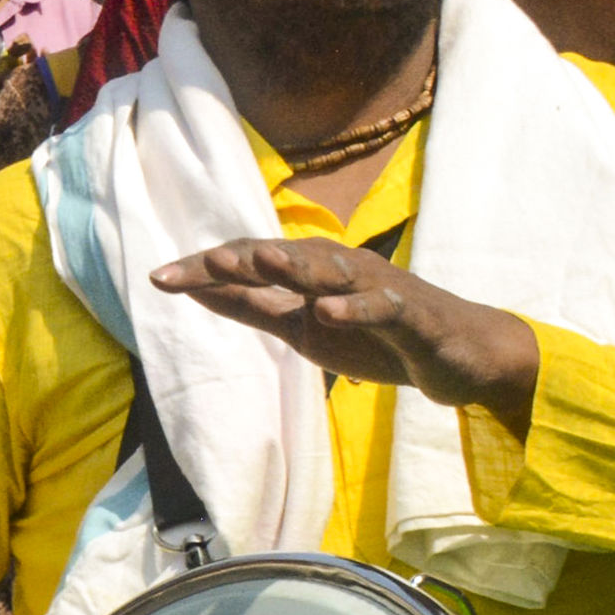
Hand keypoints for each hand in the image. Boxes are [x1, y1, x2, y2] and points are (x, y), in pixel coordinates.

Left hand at [147, 237, 544, 430]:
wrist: (456, 356)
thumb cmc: (374, 335)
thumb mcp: (301, 326)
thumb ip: (252, 306)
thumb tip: (197, 288)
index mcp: (308, 272)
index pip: (249, 262)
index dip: (206, 269)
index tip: (158, 279)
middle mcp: (339, 268)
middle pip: (284, 258)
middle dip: (243, 259)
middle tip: (202, 262)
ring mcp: (377, 287)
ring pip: (333, 271)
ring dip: (297, 265)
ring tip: (260, 261)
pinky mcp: (411, 313)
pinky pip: (381, 308)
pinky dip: (356, 307)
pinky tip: (329, 311)